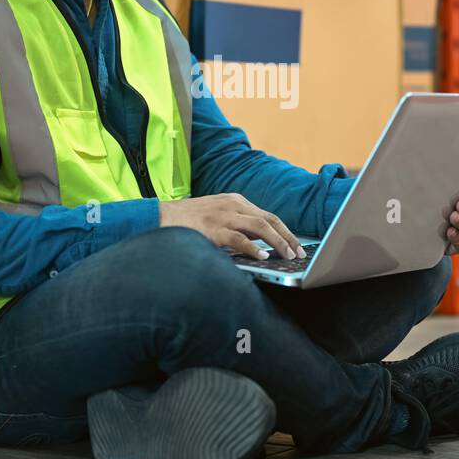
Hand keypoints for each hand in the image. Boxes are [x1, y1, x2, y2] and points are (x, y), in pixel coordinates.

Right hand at [159, 193, 305, 260]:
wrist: (159, 217)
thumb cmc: (189, 221)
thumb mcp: (218, 217)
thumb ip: (238, 227)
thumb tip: (262, 244)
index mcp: (236, 201)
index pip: (268, 216)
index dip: (286, 232)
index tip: (297, 246)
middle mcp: (233, 205)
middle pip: (269, 220)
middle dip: (288, 237)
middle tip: (299, 254)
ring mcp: (223, 215)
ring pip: (260, 226)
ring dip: (277, 242)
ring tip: (287, 256)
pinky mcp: (212, 228)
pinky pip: (238, 238)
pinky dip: (252, 247)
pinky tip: (262, 256)